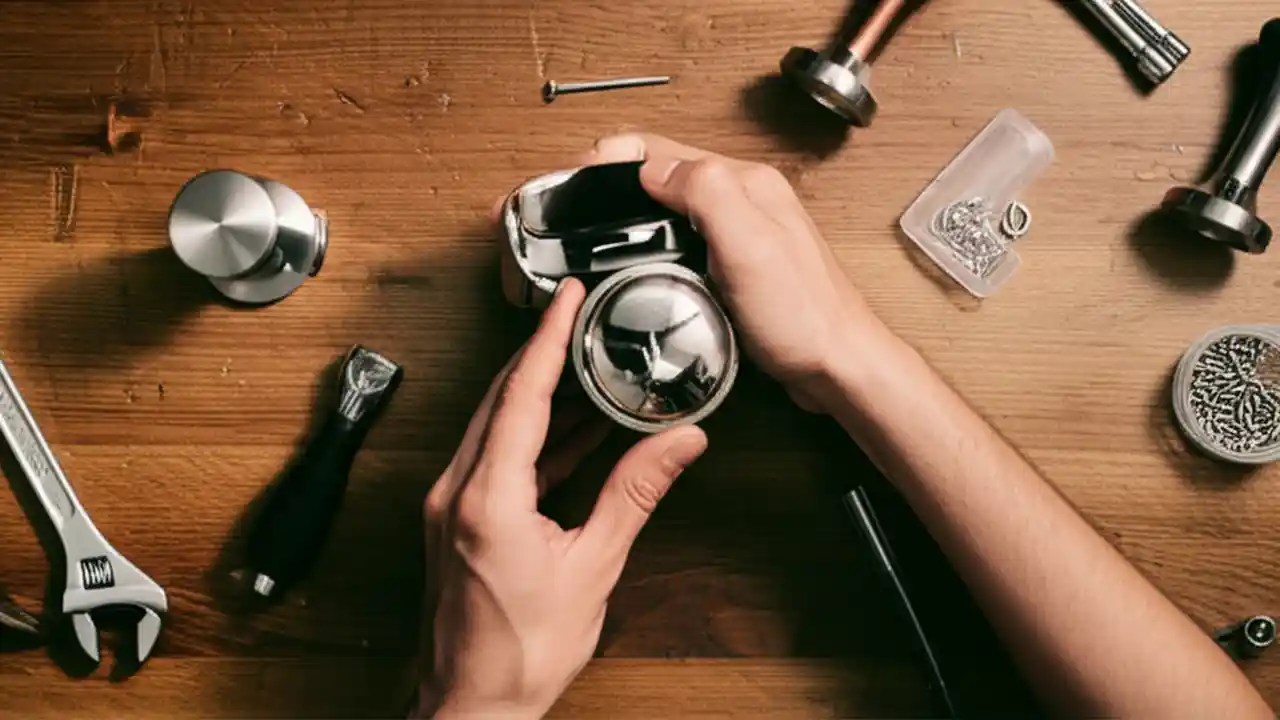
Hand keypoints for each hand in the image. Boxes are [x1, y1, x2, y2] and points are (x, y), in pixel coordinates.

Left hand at [417, 278, 707, 718]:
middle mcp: (457, 492)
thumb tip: (677, 444)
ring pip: (495, 425)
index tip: (568, 300)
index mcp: (488, 498)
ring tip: (585, 365)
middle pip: (501, 398)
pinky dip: (533, 437)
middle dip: (542, 353)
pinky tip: (573, 430)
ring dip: (539, 394)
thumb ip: (635, 494)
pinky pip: (493, 457)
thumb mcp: (594, 567)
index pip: (522, 396)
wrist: (473, 704)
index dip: (549, 340)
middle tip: (577, 316)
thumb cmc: (522, 652)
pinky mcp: (456, 519)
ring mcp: (450, 505)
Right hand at [582, 133, 884, 412]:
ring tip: (596, 231)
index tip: (574, 179)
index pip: (660, 149)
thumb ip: (704, 192)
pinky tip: (642, 268)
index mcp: (744, 183)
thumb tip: (653, 168)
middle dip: (614, 183)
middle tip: (574, 206)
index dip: (609, 158)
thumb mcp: (749, 243)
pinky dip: (655, 246)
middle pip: (663, 174)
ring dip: (633, 214)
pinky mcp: (737, 264)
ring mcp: (741, 232)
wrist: (838, 366)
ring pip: (671, 209)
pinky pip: (685, 242)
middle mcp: (744, 199)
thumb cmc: (804, 315)